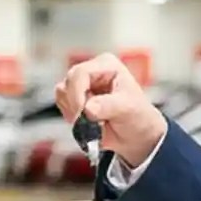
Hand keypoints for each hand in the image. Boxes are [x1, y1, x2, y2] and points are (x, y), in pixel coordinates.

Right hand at [55, 53, 166, 167]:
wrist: (136, 135)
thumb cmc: (138, 116)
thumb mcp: (128, 109)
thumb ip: (108, 106)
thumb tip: (88, 108)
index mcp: (106, 65)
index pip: (81, 73)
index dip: (77, 93)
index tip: (82, 112)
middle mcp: (92, 71)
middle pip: (68, 82)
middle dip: (76, 104)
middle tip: (87, 120)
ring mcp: (82, 85)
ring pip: (62, 93)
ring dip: (73, 111)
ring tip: (92, 121)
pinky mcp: (75, 98)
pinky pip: (62, 104)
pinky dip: (71, 115)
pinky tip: (87, 122)